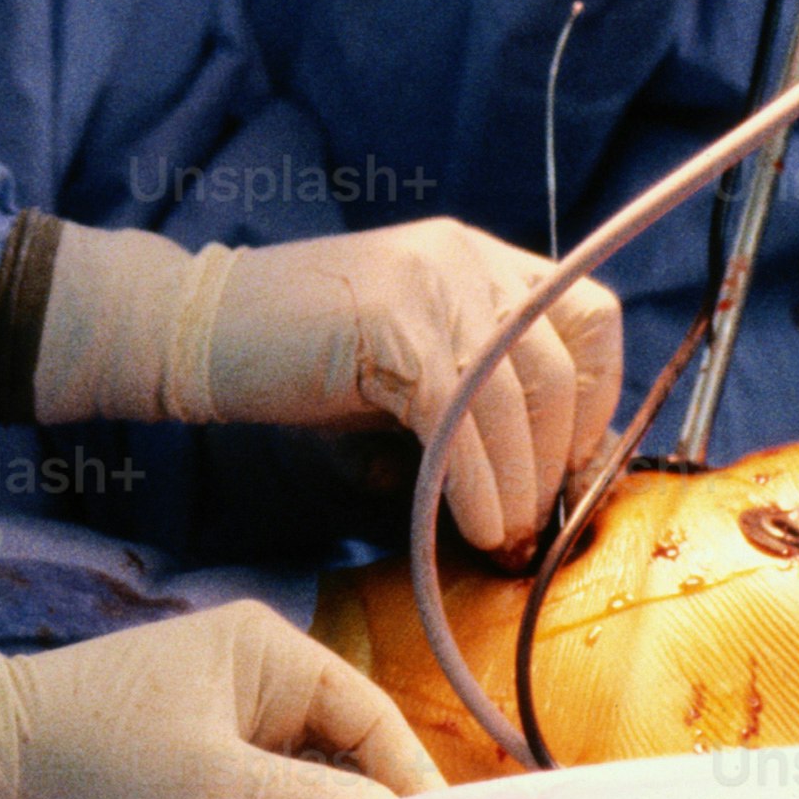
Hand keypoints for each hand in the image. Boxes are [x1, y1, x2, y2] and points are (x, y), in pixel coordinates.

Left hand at [0, 600, 444, 798]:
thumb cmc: (101, 755)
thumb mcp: (218, 784)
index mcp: (269, 648)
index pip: (371, 715)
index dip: (409, 781)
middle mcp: (251, 665)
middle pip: (342, 742)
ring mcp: (216, 705)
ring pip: (300, 768)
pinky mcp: (185, 744)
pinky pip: (257, 782)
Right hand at [206, 220, 621, 560]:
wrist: (199, 329)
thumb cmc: (305, 360)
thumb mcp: (412, 362)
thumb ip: (479, 392)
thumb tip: (553, 472)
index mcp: (482, 259)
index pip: (590, 315)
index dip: (598, 398)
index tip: (572, 466)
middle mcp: (467, 258)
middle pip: (558, 365)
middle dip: (556, 460)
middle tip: (535, 524)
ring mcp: (431, 283)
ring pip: (513, 398)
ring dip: (517, 485)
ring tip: (502, 540)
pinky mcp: (392, 325)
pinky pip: (457, 419)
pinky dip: (473, 484)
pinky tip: (468, 525)